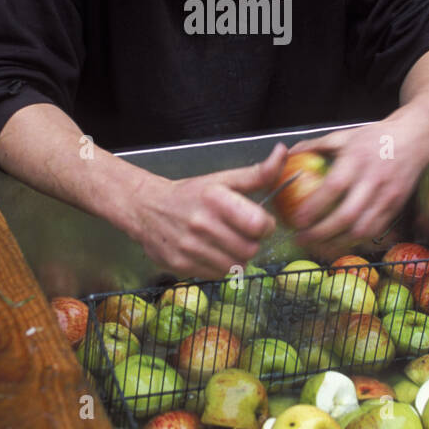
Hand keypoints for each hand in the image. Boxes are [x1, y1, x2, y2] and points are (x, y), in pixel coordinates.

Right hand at [129, 144, 286, 278]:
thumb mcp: (223, 179)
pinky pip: (217, 275)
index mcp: (214, 198)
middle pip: (250, 249)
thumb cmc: (190, 193)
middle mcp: (201, 224)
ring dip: (237, 257)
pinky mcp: (181, 266)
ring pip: (235, 266)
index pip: (258, 224)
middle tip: (242, 234)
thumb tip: (282, 153)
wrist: (146, 208)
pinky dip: (220, 266)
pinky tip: (212, 252)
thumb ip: (257, 173)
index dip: (265, 225)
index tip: (259, 222)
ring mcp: (189, 247)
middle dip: (252, 243)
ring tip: (227, 243)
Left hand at [285, 115, 428, 257]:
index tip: (297, 220)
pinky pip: (375, 231)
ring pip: (362, 230)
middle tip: (302, 239)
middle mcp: (373, 180)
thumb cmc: (376, 137)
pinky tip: (340, 244)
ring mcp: (387, 197)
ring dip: (338, 244)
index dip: (315, 207)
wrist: (415, 139)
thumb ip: (316, 145)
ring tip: (318, 248)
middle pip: (347, 216)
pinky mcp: (396, 208)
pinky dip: (355, 242)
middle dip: (322, 233)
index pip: (334, 188)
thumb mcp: (345, 135)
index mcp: (357, 159)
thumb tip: (289, 153)